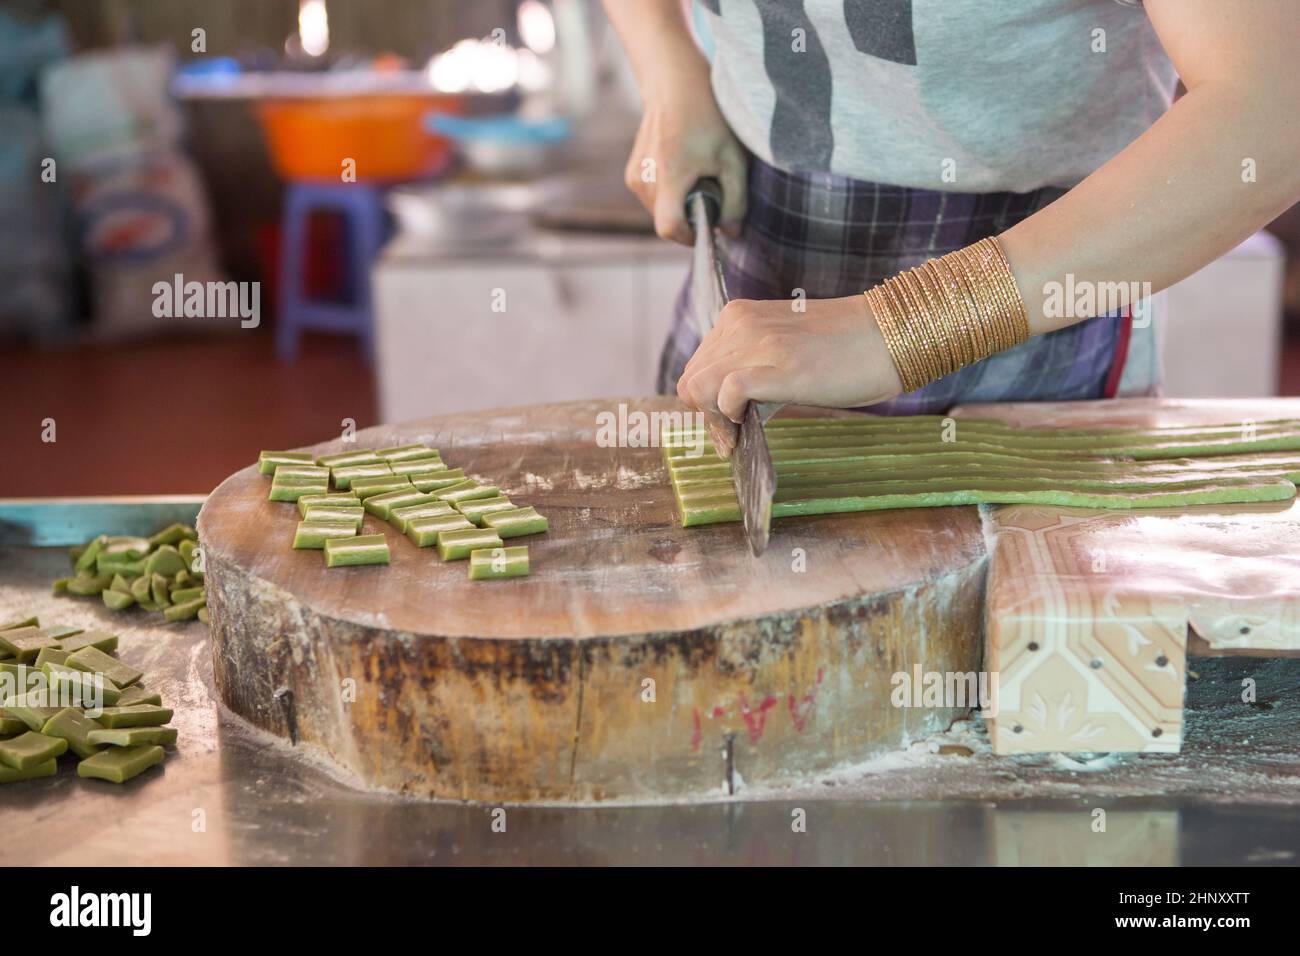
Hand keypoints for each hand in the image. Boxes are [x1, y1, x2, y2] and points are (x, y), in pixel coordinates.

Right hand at [624, 66, 747, 243]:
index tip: (709, 227)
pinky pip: (654, 198)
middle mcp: (645, 180)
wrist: (673, 84)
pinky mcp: (632, 173)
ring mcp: (635, 177)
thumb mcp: (733, 159)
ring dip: (680, 204)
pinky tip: (682, 167)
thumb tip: (732, 233)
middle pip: (667, 221)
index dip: (691, 236)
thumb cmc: (708, 118)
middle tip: (710, 189)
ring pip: (660, 211)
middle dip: (690, 216)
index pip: (670, 228)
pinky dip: (670, 193)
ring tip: (696, 174)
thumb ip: (736, 201)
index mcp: (669, 176)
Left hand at [677, 294, 904, 423]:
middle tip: (733, 437)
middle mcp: (740, 325)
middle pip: (692, 381)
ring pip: (700, 388)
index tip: (727, 425)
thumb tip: (726, 412)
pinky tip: (752, 423)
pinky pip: (727, 393)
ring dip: (716, 419)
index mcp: (737, 317)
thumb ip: (751, 371)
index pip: (695, 368)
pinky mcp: (780, 367)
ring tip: (741, 433)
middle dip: (707, 416)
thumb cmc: (844, 350)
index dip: (705, 402)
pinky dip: (731, 415)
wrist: (891, 335)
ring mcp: (758, 343)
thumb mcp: (783, 351)